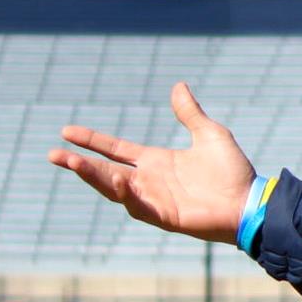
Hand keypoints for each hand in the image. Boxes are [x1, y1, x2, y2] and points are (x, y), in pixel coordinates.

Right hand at [47, 81, 256, 244]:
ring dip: (93, 177)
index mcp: (156, 161)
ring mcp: (154, 199)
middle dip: (79, 163)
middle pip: (106, 170)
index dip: (92, 141)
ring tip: (71, 164)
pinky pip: (139, 207)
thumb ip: (190, 113)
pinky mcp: (165, 215)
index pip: (115, 150)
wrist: (249, 200)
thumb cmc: (232, 171)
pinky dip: (127, 195)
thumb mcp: (210, 134)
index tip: (66, 131)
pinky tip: (119, 180)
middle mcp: (149, 180)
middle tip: (52, 154)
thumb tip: (178, 86)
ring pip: (115, 188)